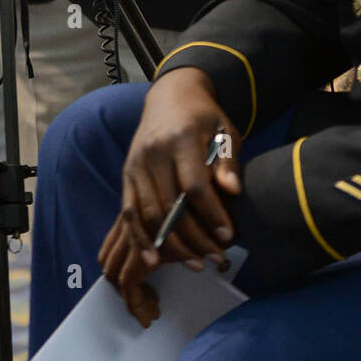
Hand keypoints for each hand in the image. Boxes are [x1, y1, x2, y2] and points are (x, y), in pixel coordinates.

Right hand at [98, 68, 242, 318]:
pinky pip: (128, 212)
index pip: (194, 185)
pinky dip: (140, 239)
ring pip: (147, 214)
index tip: (228, 236)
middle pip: (169, 205)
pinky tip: (154, 259)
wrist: (170, 96)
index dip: (211, 214)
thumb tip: (234, 190)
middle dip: (193, 238)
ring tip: (193, 264)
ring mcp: (136, 165)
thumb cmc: (204, 117)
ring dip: (170, 244)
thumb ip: (228, 161)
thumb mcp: (225, 130)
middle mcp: (153, 153)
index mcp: (180, 138)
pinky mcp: (126, 175)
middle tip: (215, 258)